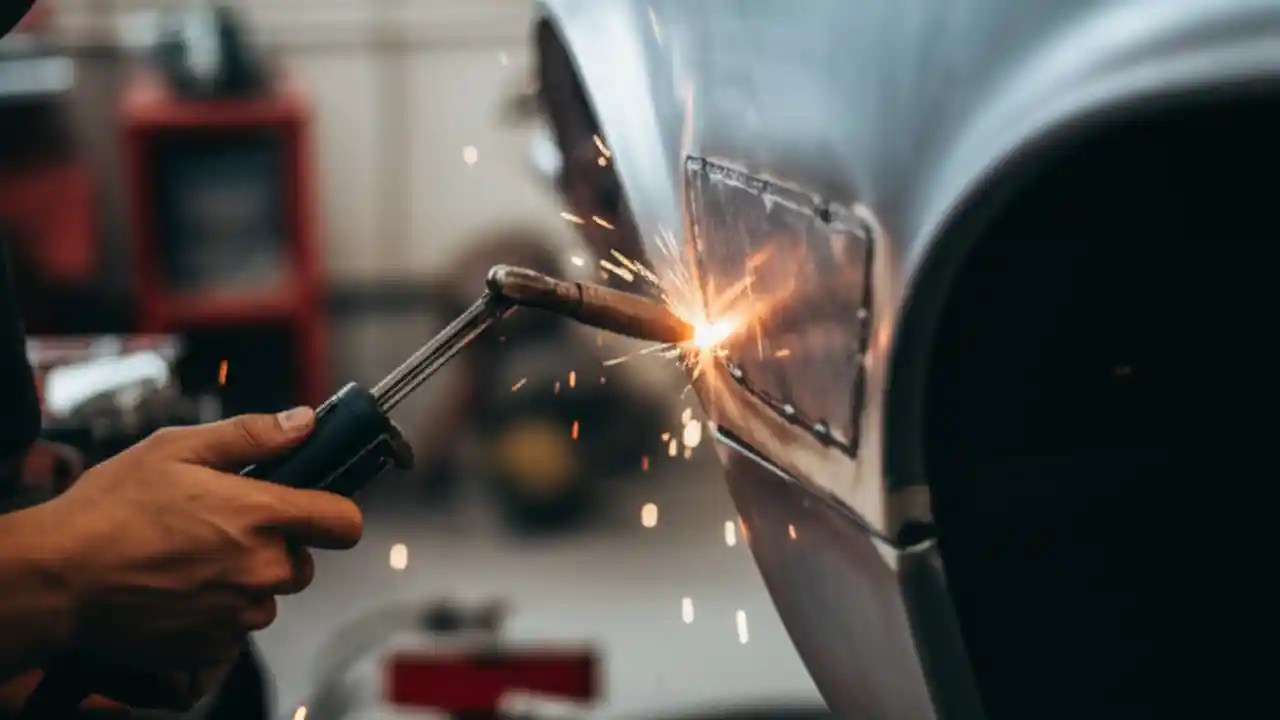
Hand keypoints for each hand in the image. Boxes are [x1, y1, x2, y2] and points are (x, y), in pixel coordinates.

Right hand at [28, 408, 362, 706]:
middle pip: (303, 562)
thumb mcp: (176, 449)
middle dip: (276, 546)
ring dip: (245, 581)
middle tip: (224, 529)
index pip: (345, 523)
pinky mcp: (213, 648)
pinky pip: (235, 629)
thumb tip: (304, 423)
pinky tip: (179, 590)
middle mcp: (261, 569)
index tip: (314, 507)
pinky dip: (217, 613)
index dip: (334, 512)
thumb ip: (251, 436)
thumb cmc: (110, 509)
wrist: (56, 580)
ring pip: (268, 596)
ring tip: (191, 559)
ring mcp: (238, 614)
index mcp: (262, 516)